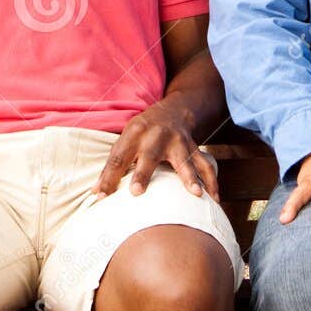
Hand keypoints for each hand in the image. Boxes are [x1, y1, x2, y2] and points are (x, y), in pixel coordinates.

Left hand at [96, 100, 217, 198]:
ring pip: (184, 159)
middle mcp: (156, 135)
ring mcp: (178, 141)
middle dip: (143, 173)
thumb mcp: (126, 140)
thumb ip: (113, 166)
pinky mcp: (194, 148)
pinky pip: (205, 165)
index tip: (101, 196)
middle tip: (136, 193)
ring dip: (189, 176)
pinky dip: (211, 181)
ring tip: (196, 194)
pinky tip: (214, 199)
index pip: (118, 156)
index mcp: (135, 133)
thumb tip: (97, 193)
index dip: (108, 176)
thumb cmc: (143, 131)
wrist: (174, 111)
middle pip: (148, 155)